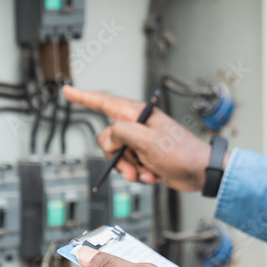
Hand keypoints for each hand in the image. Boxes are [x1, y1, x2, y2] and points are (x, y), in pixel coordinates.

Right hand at [63, 86, 221, 192]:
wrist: (200, 172)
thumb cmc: (181, 153)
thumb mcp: (147, 140)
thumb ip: (121, 133)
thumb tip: (110, 137)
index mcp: (137, 114)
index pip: (104, 102)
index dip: (83, 96)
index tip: (66, 90)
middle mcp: (138, 125)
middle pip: (108, 139)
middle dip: (116, 158)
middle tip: (132, 167)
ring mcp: (142, 141)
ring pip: (118, 156)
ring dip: (130, 169)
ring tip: (147, 174)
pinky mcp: (146, 156)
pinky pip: (130, 166)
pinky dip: (140, 174)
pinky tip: (153, 176)